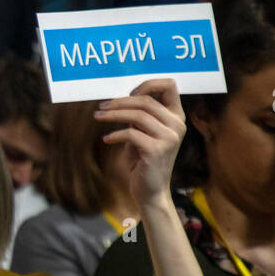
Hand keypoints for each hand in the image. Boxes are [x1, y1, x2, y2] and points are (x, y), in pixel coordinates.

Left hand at [95, 78, 185, 210]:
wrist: (150, 191)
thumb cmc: (143, 159)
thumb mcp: (143, 133)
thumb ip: (139, 116)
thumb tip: (121, 98)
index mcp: (176, 117)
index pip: (170, 86)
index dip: (148, 84)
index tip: (128, 93)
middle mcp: (177, 125)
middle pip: (146, 101)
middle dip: (119, 102)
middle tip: (100, 107)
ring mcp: (169, 138)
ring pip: (137, 115)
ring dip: (113, 114)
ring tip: (97, 117)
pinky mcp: (156, 151)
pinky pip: (131, 134)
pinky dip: (115, 135)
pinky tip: (107, 139)